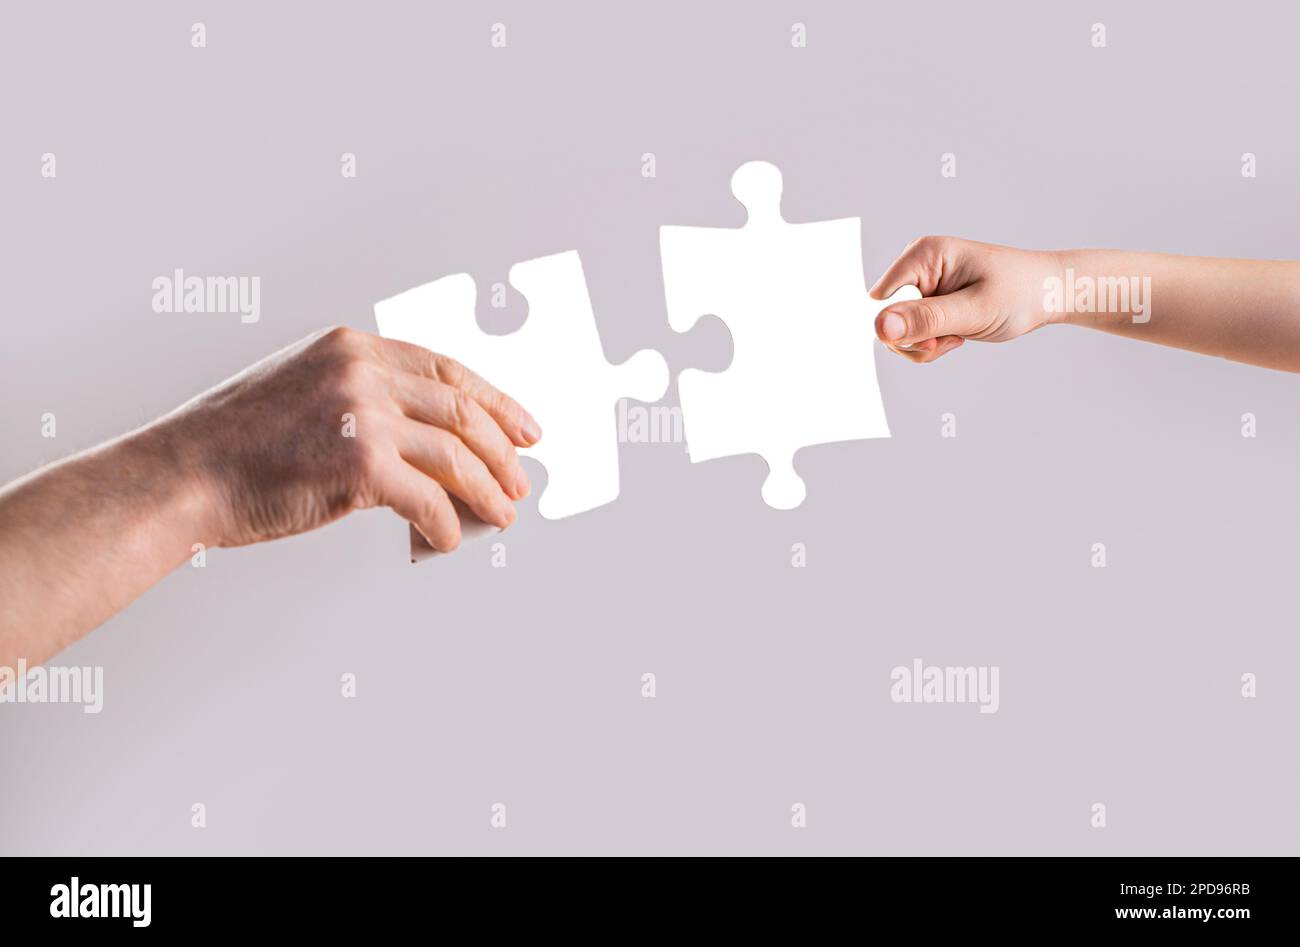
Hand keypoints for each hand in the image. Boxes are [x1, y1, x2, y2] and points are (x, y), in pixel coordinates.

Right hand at [171, 326, 540, 551]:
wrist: (183, 474)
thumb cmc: (236, 444)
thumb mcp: (305, 391)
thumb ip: (367, 401)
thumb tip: (430, 445)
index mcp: (353, 347)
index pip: (447, 369)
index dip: (496, 402)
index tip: (525, 429)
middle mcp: (362, 371)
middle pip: (462, 409)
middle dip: (503, 450)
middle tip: (523, 480)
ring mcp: (362, 414)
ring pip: (455, 455)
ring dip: (487, 490)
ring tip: (503, 514)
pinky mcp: (359, 463)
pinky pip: (426, 499)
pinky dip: (445, 524)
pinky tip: (447, 539)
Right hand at [870, 236, 1061, 363]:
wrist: (1047, 295)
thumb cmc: (1020, 292)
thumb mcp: (974, 310)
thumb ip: (926, 319)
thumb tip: (880, 327)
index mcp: (923, 254)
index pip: (880, 301)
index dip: (901, 326)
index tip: (935, 334)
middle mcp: (916, 267)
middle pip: (885, 319)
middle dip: (914, 340)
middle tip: (950, 338)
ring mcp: (922, 287)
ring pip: (896, 332)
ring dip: (924, 346)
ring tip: (956, 337)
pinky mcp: (929, 304)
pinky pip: (912, 335)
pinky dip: (931, 345)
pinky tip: (956, 336)